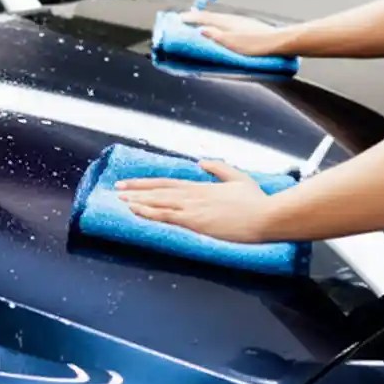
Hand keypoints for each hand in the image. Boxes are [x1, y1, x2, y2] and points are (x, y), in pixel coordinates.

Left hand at [115, 160, 276, 242]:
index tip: (131, 182)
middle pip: (159, 190)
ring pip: (158, 202)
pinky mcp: (196, 222)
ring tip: (120, 199)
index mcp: (202, 186)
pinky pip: (166, 216)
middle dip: (137, 189)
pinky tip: (135, 211)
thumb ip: (219, 168)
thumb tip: (202, 161)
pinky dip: (148, 212)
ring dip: (138, 200)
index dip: (148, 183)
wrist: (266, 216)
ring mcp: (193, 208)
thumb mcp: (238, 178)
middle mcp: (193, 195)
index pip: (168, 183)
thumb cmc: (257, 201)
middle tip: (118, 188)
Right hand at [179, 10, 287, 56]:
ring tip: (200, 19)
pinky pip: (226, 22)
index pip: (205, 19)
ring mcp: (240, 22)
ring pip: (219, 18)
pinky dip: (217, 22)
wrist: (278, 42)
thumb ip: (217, 36)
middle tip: (186, 15)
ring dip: (207, 19)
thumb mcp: (234, 43)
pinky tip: (221, 26)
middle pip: (211, 16)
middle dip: (198, 16)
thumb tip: (201, 30)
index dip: (192, 19)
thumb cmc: (256, 45)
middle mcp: (232, 19)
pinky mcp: (247, 26)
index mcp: (227, 22)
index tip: (179, 18)